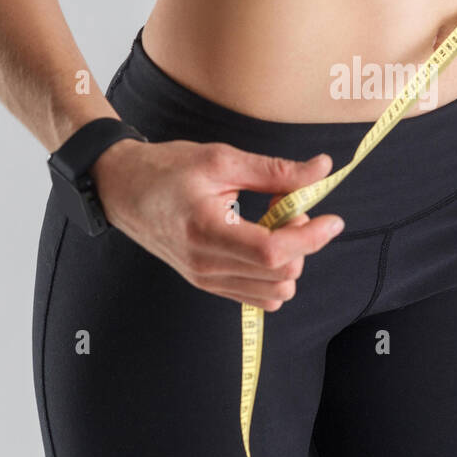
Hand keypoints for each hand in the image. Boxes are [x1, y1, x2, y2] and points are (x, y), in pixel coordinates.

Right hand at [90, 138, 343, 311]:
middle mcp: (205, 265)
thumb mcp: (222, 160)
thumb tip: (322, 170)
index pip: (273, 252)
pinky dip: (274, 274)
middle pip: (281, 276)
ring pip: (274, 293)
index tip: (332, 219)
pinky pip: (258, 296)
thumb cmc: (168, 169)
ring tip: (273, 224)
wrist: (123, 189)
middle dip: (301, 243)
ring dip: (289, 261)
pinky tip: (263, 242)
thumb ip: (275, 171)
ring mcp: (205, 280)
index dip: (311, 238)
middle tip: (288, 207)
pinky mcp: (207, 284)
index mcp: (207, 231)